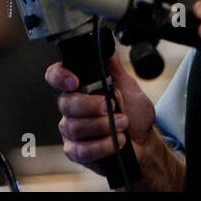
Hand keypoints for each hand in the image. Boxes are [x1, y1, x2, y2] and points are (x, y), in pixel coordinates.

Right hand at [45, 52, 155, 173]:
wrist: (144, 143)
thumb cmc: (134, 115)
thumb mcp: (129, 87)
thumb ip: (115, 68)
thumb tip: (106, 47)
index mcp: (80, 88)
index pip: (56, 76)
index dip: (60, 77)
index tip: (75, 81)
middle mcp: (71, 108)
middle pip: (65, 103)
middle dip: (91, 106)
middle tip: (112, 107)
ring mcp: (71, 131)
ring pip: (74, 127)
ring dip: (103, 126)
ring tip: (122, 124)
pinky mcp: (76, 152)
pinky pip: (81, 150)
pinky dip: (103, 145)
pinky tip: (116, 141)